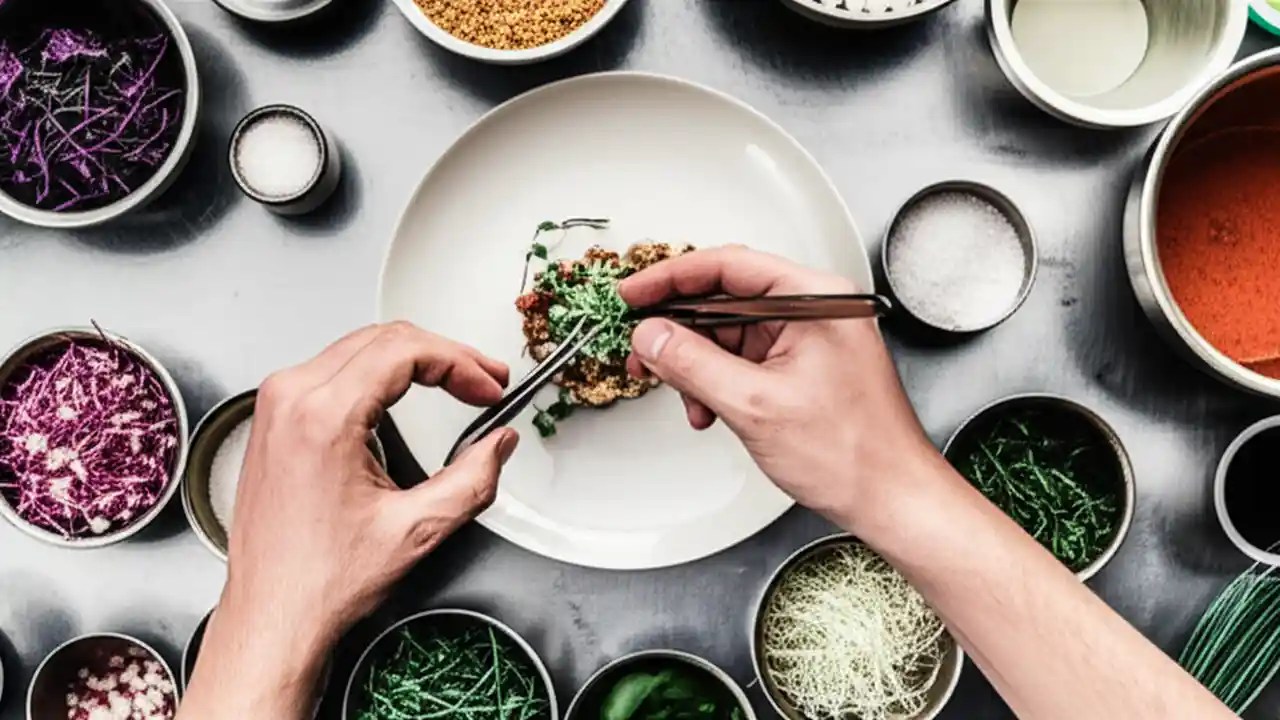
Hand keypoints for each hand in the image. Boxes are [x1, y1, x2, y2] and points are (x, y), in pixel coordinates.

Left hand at [221, 322, 517, 657]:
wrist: (270, 616)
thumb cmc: (319, 582)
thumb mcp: (415, 531)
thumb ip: (472, 480)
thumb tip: (499, 444)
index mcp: (322, 417)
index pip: (404, 351)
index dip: (460, 362)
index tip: (490, 386)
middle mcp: (291, 399)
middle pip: (383, 339)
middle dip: (444, 355)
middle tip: (485, 379)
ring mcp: (275, 407)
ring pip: (358, 347)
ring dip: (413, 359)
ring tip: (457, 383)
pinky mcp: (273, 420)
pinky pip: (333, 370)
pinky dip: (380, 373)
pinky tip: (408, 394)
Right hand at [619, 247, 935, 534]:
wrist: (890, 498)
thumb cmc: (853, 453)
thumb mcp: (754, 405)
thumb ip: (694, 363)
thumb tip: (651, 334)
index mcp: (815, 298)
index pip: (728, 266)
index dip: (671, 278)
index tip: (634, 294)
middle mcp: (814, 309)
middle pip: (724, 299)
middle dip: (678, 331)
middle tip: (641, 349)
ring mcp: (808, 338)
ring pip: (728, 334)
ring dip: (696, 365)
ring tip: (681, 395)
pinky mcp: (801, 366)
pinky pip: (743, 360)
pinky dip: (716, 382)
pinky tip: (707, 408)